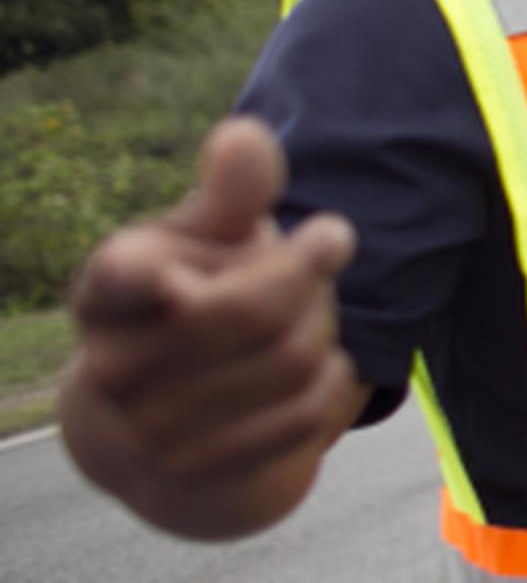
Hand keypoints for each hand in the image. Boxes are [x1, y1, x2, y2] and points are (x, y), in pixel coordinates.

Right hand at [58, 117, 364, 538]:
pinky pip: (305, 419)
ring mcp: (146, 429)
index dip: (151, 273)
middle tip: (329, 244)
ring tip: (316, 316)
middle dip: (309, 277)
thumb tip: (246, 134)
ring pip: (290, 362)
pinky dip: (335, 386)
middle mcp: (109, 364)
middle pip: (253, 309)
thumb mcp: (209, 242)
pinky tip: (322, 369)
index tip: (180, 275)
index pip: (124, 274)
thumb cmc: (197, 297)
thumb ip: (232, 194)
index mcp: (108, 289)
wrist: (168, 413)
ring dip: (326, 331)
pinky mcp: (193, 475)